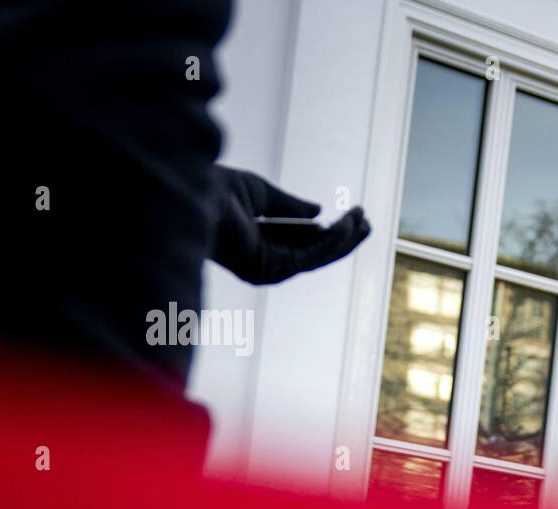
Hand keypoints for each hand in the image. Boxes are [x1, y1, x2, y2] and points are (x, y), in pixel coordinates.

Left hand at [208, 165, 371, 284]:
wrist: (191, 190)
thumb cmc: (216, 190)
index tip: (350, 217)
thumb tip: (319, 211)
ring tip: (365, 221)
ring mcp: (266, 269)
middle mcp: (263, 263)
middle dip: (342, 238)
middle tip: (366, 222)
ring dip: (343, 239)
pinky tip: (348, 224)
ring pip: (316, 256)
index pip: (302, 243)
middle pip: (313, 253)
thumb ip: (290, 206)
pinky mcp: (269, 269)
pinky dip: (332, 241)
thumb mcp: (262, 194)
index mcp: (258, 246)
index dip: (328, 231)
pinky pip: (310, 255)